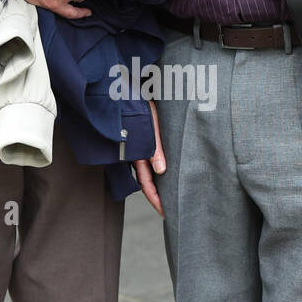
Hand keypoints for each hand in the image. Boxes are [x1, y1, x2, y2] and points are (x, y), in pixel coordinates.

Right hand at [132, 97, 165, 215]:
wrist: (128, 88)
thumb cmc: (140, 104)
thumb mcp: (150, 126)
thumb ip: (154, 148)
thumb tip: (161, 171)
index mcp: (136, 153)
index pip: (146, 184)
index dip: (156, 199)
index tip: (166, 212)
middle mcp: (136, 153)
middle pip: (148, 182)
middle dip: (159, 197)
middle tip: (172, 210)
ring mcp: (139, 148)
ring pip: (149, 172)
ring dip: (159, 184)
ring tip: (173, 195)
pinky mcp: (144, 140)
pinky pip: (150, 160)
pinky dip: (158, 170)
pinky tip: (167, 173)